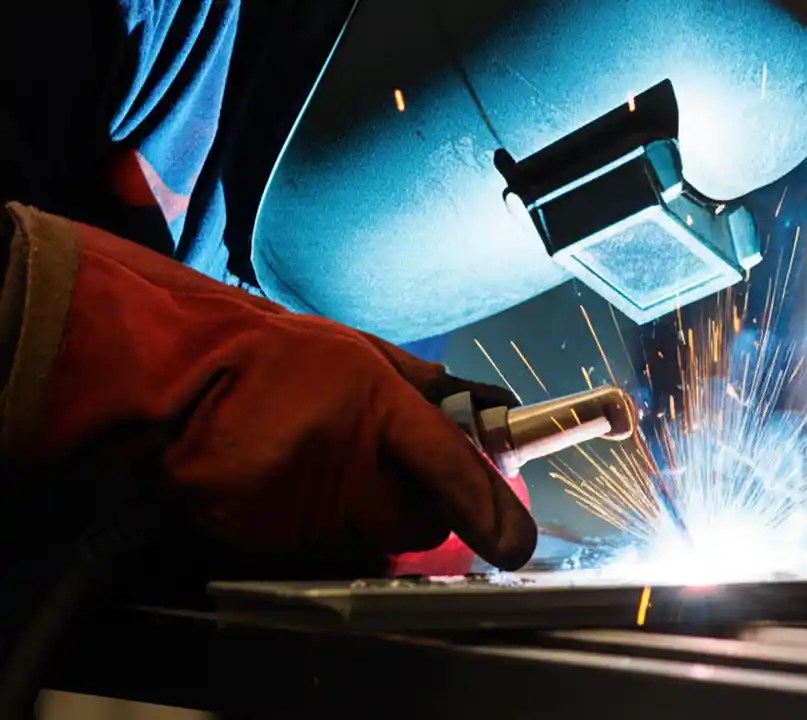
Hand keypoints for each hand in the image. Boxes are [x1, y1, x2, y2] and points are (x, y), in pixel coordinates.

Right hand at [0, 204, 535, 569]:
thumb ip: (426, 384)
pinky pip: (319, 552)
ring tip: (326, 467)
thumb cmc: (274, 356)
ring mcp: (310, 516)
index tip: (514, 540)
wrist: (175, 375)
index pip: (455, 475)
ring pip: (371, 543)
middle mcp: (353, 474)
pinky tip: (292, 485)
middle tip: (393, 472)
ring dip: (367, 519)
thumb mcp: (362, 352)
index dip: (489, 508)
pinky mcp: (269, 545)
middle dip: (421, 507)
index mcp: (382, 415)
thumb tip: (486, 403)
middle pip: (421, 527)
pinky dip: (318, 529)